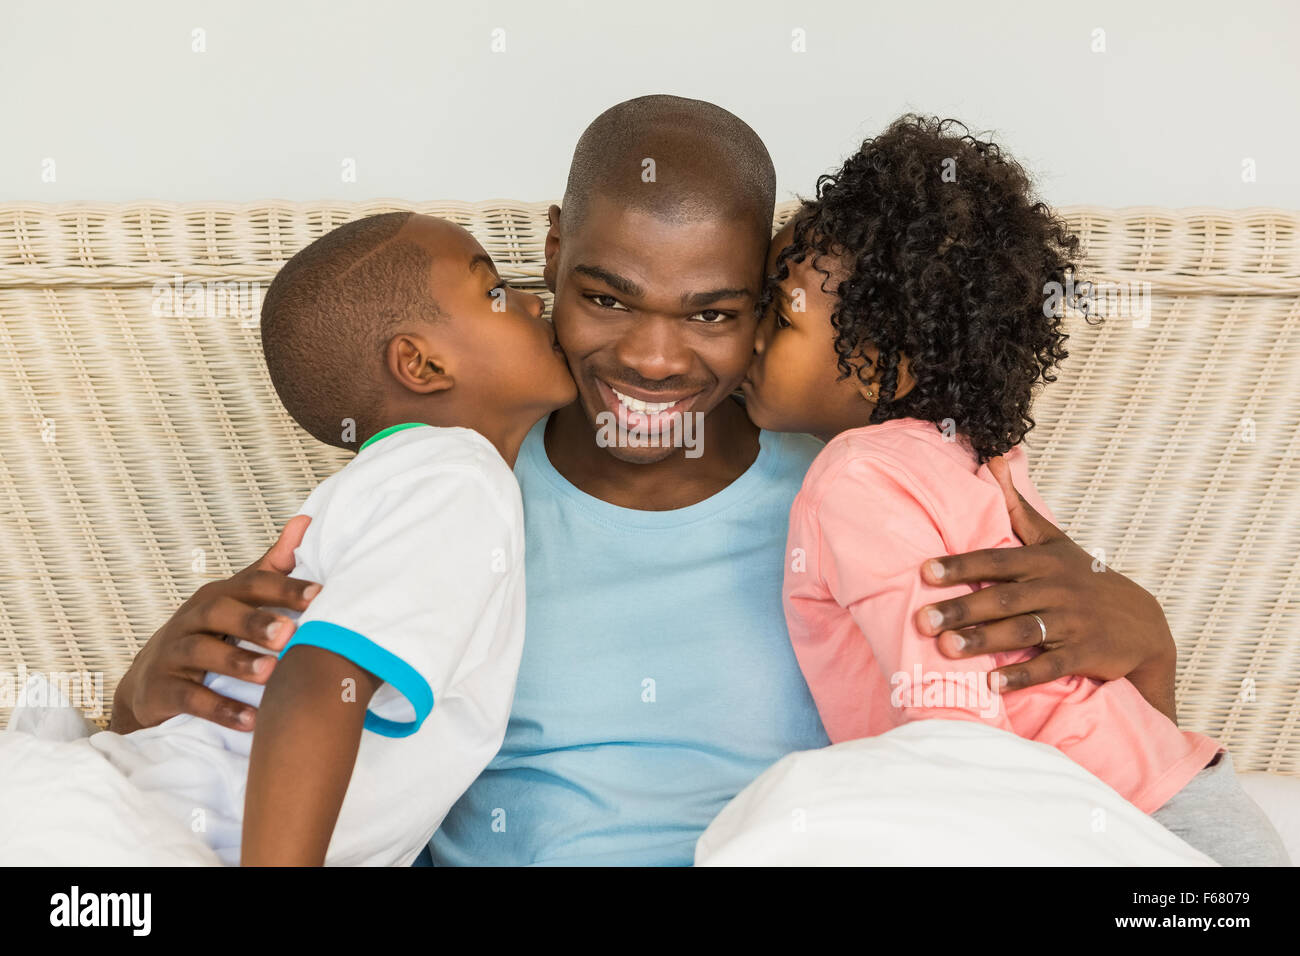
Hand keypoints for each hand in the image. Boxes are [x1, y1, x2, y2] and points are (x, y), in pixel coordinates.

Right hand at [110, 516, 319, 733]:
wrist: (150, 684)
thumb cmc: (209, 635)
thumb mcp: (237, 601)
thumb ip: (272, 568)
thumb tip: (305, 523)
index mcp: (219, 596)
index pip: (252, 584)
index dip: (285, 588)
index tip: (321, 595)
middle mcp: (193, 619)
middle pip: (221, 613)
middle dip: (255, 622)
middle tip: (290, 633)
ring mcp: (173, 653)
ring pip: (202, 654)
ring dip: (237, 664)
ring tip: (270, 675)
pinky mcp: (162, 690)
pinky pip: (189, 699)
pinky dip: (220, 710)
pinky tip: (252, 720)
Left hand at [913, 457, 1177, 721]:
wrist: (1142, 625)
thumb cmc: (1085, 579)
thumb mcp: (1055, 541)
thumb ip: (1018, 508)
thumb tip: (992, 459)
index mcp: (1043, 561)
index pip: (995, 560)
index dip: (961, 566)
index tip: (925, 572)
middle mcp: (1056, 589)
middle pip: (1003, 598)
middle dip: (962, 608)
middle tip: (923, 620)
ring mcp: (1072, 622)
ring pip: (1022, 631)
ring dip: (984, 641)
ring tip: (946, 650)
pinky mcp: (1085, 654)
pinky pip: (1051, 665)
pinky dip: (1023, 676)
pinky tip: (992, 685)